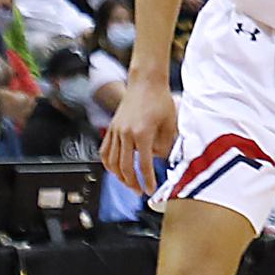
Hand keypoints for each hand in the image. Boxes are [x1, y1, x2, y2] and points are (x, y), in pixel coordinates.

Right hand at [100, 81, 176, 196]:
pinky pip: (104, 151)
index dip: (147, 180)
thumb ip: (166, 144)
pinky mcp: (111, 128)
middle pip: (124, 167)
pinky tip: (115, 169)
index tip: (151, 189)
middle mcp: (125, 134)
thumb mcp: (170, 123)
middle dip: (131, 183)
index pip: (143, 164)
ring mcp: (116, 131)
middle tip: (139, 191)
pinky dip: (108, 163)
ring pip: (110, 161)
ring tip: (128, 183)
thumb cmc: (160, 99)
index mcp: (142, 134)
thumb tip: (160, 160)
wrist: (146, 83)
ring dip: (118, 176)